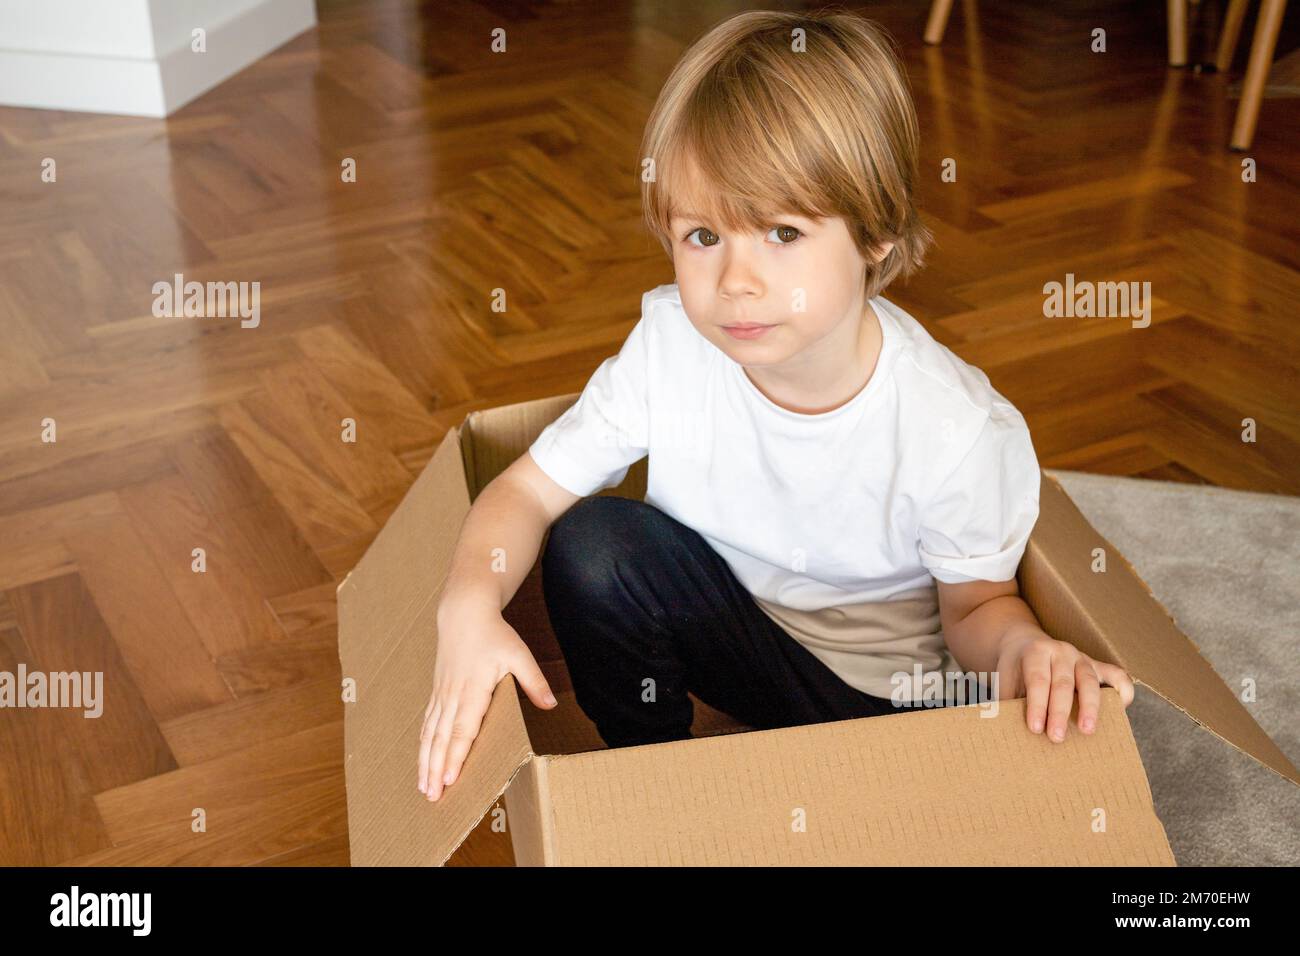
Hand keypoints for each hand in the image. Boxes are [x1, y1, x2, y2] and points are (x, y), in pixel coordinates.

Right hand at [417, 604, 557, 801]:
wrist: (464, 614)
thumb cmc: (493, 635)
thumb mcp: (519, 654)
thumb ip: (534, 681)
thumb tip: (551, 705)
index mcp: (473, 689)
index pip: (463, 729)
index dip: (456, 756)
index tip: (450, 780)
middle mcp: (453, 696)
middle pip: (442, 739)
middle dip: (436, 770)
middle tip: (432, 797)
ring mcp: (442, 695)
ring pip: (431, 734)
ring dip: (425, 763)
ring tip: (423, 788)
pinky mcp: (437, 693)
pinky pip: (427, 724)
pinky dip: (423, 746)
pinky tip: (422, 762)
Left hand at [993, 624, 1134, 742]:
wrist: (1023, 644)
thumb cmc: (1014, 671)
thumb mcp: (1004, 680)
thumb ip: (1008, 702)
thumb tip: (1006, 732)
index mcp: (1035, 652)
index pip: (1037, 680)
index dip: (1036, 705)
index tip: (1034, 728)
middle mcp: (1061, 651)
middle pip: (1063, 683)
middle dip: (1060, 712)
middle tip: (1056, 738)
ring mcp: (1082, 657)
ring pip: (1089, 681)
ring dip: (1089, 707)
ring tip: (1087, 731)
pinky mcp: (1097, 665)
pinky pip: (1116, 675)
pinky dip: (1122, 690)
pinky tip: (1121, 709)